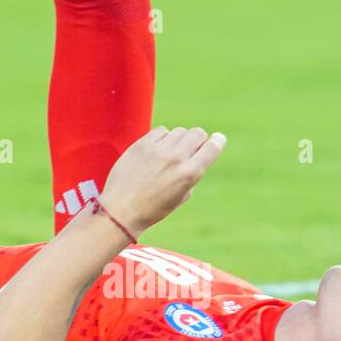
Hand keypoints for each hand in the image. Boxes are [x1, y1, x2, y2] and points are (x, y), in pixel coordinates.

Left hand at [99, 126, 226, 235]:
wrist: (122, 210)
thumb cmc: (153, 209)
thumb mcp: (180, 197)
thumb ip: (192, 176)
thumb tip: (197, 157)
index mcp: (190, 173)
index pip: (213, 147)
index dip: (218, 141)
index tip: (217, 140)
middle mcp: (176, 158)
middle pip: (197, 133)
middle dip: (198, 140)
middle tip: (190, 150)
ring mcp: (158, 149)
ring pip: (179, 131)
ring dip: (179, 140)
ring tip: (169, 155)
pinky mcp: (142, 144)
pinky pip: (161, 131)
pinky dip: (163, 138)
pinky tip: (157, 151)